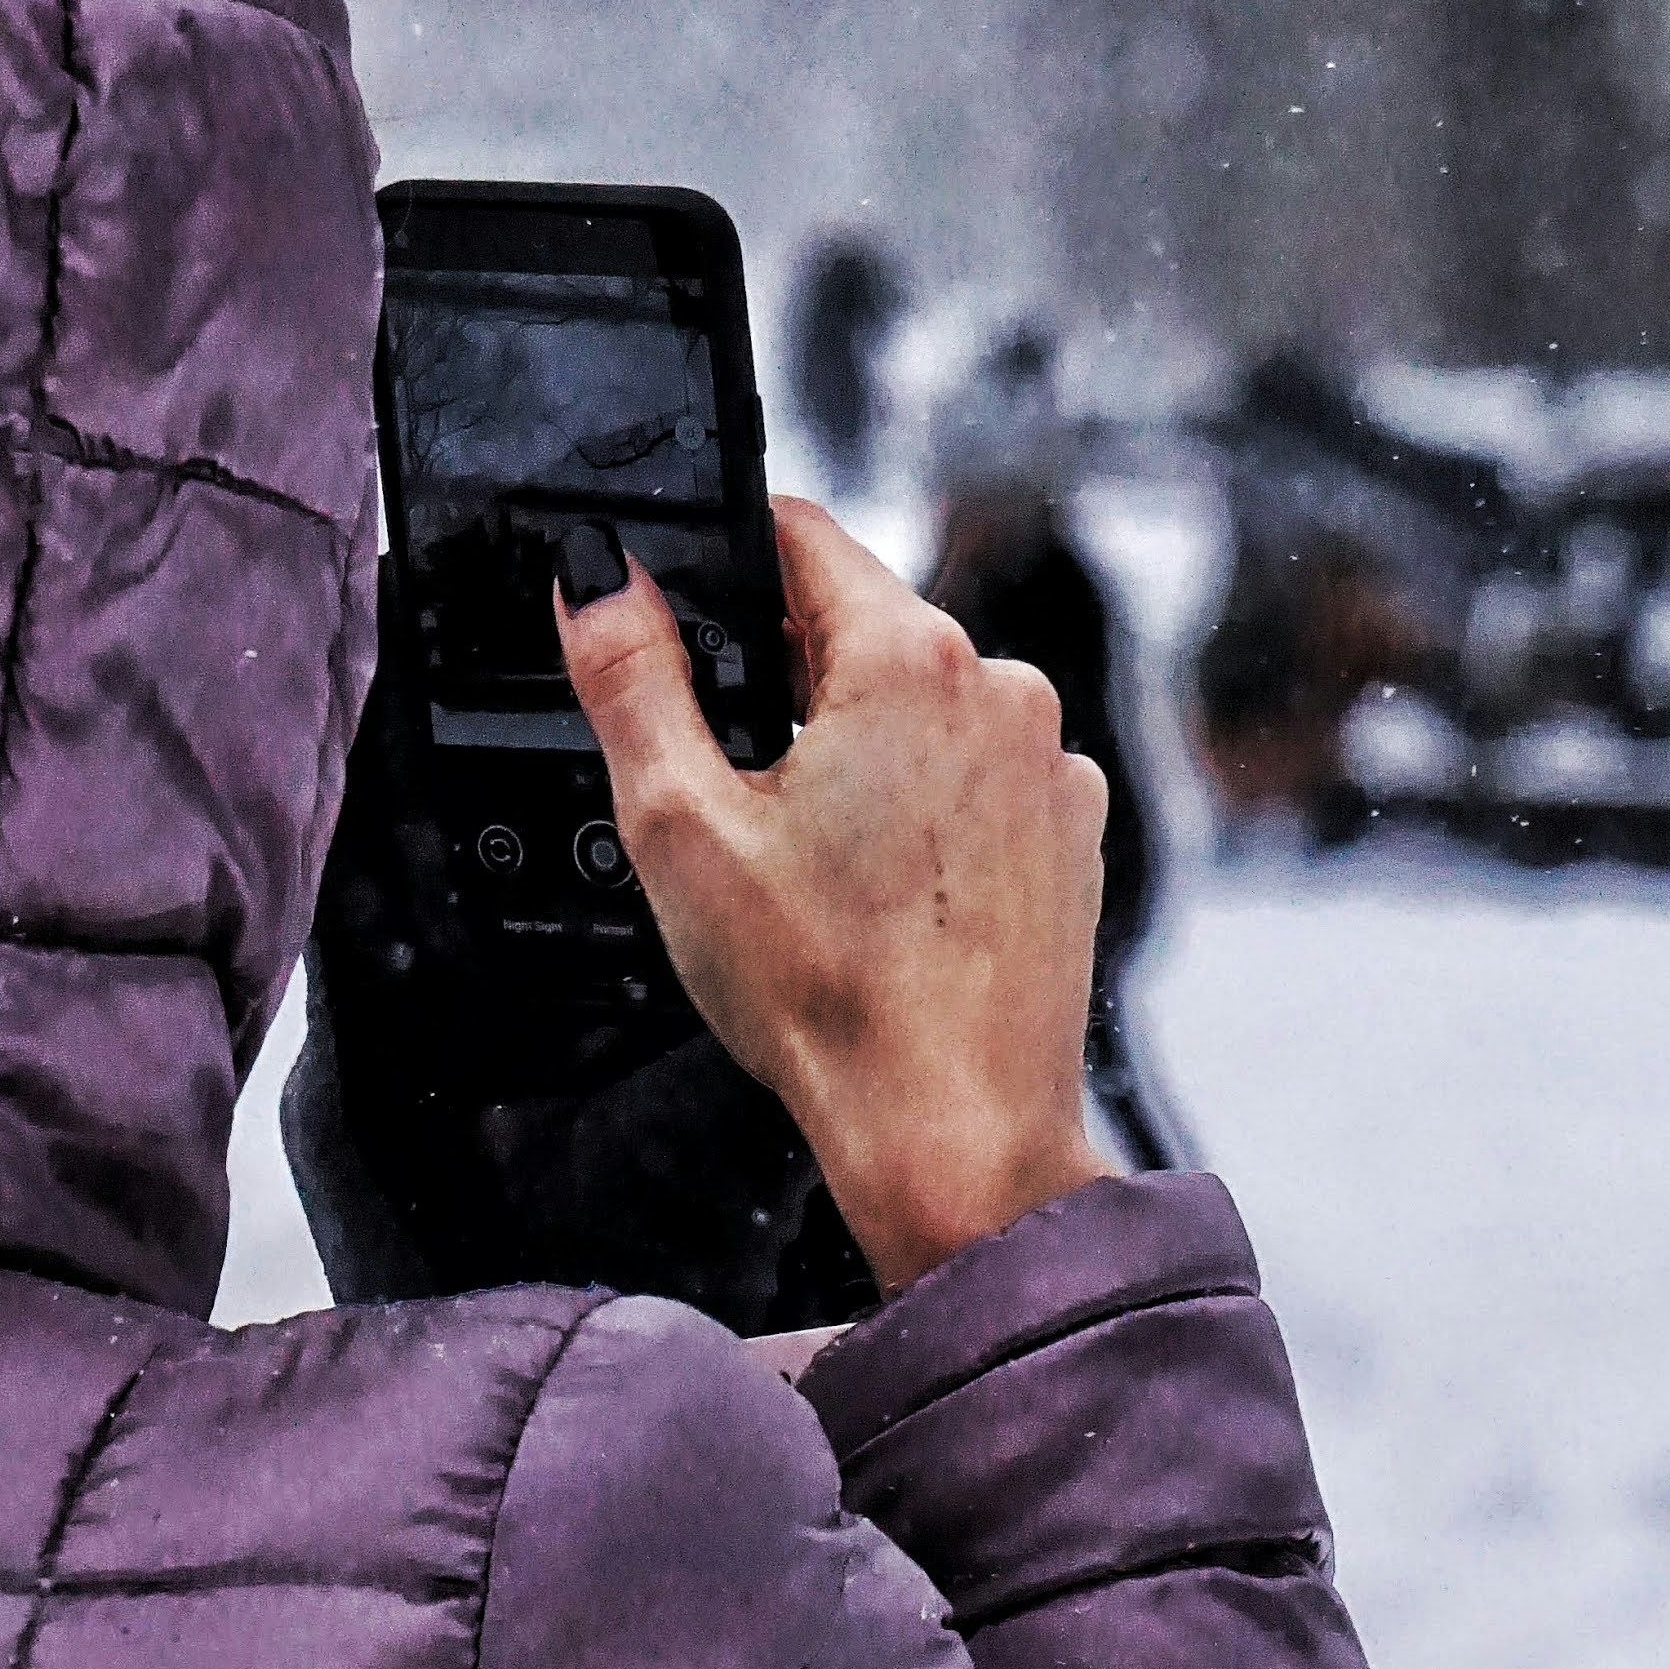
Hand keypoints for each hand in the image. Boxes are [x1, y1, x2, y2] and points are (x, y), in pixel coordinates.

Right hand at [556, 496, 1108, 1293]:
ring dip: (858, 749)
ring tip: (812, 865)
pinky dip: (925, 810)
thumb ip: (630, 678)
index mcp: (908, 658)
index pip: (799, 535)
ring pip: (919, 706)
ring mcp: (1048, 761)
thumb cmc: (827, 999)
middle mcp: (1000, 687)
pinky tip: (882, 895)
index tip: (685, 625)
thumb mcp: (681, 826)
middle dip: (786, 682)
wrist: (955, 1134)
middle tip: (736, 792)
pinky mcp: (1069, 829)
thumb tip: (599, 574)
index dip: (723, 566)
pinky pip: (976, 775)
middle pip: (859, 626)